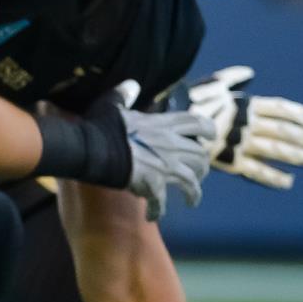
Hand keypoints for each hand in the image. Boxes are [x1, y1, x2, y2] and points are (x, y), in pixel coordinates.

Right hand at [93, 84, 214, 220]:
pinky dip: (159, 211)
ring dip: (194, 192)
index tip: (209, 137)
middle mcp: (170, 144)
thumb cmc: (102, 126)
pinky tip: (153, 216)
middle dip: (202, 167)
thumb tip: (131, 85)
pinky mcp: (154, 185)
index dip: (208, 129)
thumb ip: (125, 95)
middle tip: (198, 173)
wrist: (93, 149)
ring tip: (191, 200)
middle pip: (200, 156)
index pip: (197, 123)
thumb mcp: (114, 105)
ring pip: (192, 181)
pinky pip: (162, 203)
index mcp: (163, 125)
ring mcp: (165, 166)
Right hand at [186, 66, 302, 190]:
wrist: (168, 123)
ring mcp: (240, 143)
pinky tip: (288, 181)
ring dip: (298, 156)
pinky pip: (256, 171)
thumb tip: (248, 72)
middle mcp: (247, 123)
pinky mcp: (230, 161)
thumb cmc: (191, 102)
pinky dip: (273, 177)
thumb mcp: (213, 84)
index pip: (282, 109)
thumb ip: (233, 77)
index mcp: (246, 104)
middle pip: (285, 131)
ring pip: (276, 150)